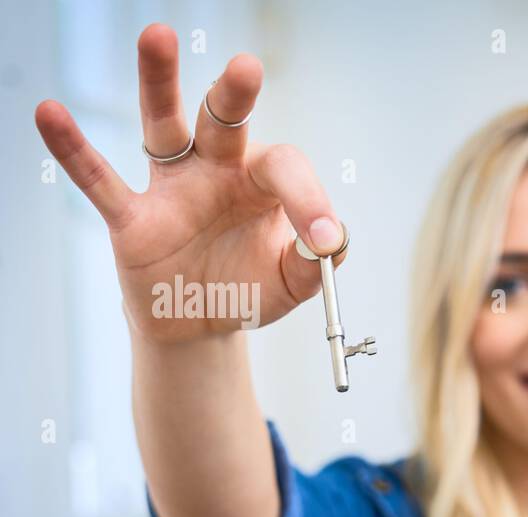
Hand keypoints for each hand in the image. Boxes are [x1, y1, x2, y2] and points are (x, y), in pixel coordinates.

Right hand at [33, 23, 344, 342]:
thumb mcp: (291, 283)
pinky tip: (50, 113)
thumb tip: (332, 243)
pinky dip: (74, 150)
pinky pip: (99, 180)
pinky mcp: (132, 219)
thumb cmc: (247, 289)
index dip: (308, 200)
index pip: (284, 169)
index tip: (322, 239)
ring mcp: (171, 188)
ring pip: (163, 126)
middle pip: (225, 121)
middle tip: (248, 67)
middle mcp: (216, 171)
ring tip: (159, 35)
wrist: (201, 326)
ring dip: (160, 83)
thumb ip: (314, 264)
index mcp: (261, 183)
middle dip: (235, 94)